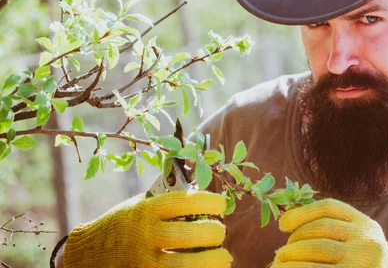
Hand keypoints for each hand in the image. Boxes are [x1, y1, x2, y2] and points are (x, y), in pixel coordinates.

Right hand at [63, 190, 231, 267]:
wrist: (89, 254)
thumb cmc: (123, 225)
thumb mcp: (140, 205)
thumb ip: (167, 203)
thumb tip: (207, 202)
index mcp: (146, 210)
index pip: (188, 201)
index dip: (212, 202)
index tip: (222, 204)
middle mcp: (145, 236)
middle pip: (194, 234)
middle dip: (216, 233)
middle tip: (220, 233)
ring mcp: (145, 263)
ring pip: (190, 265)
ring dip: (215, 261)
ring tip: (223, 257)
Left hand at [272, 199, 387, 267]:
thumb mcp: (356, 249)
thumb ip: (332, 234)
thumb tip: (288, 216)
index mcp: (369, 227)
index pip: (330, 207)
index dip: (302, 212)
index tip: (282, 224)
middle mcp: (368, 241)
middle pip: (320, 227)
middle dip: (295, 238)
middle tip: (280, 253)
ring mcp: (361, 261)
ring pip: (314, 247)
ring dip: (290, 254)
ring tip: (278, 263)